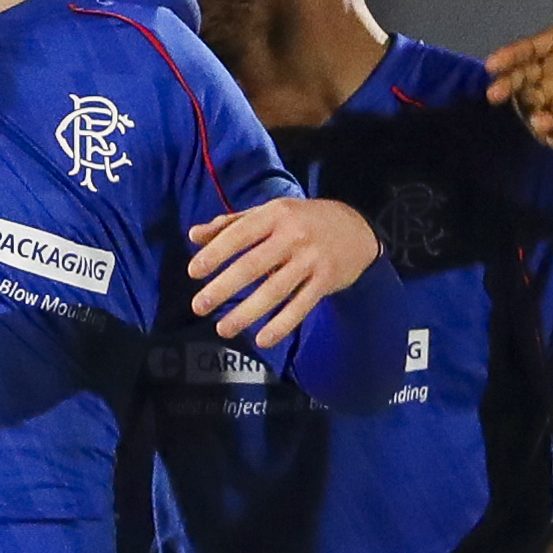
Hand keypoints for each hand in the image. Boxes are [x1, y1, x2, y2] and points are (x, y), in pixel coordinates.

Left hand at [190, 195, 379, 349]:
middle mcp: (293, 236)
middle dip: (223, 288)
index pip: (239, 235)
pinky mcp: (326, 281)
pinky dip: (282, 324)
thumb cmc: (303, 220)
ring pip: (275, 290)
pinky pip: (301, 306)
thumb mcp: (269, 212)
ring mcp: (311, 259)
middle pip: (253, 265)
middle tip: (199, 306)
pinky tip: (262, 339)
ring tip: (223, 329)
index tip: (194, 272)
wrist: (358, 228)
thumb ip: (231, 224)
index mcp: (275, 215)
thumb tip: (194, 235)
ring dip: (247, 313)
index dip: (215, 254)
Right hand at [483, 0, 552, 144]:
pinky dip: (546, 132)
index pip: (527, 49)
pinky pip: (548, 124)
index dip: (509, 56)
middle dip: (506, 86)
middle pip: (520, 77)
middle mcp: (547, 68)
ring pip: (530, 103)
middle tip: (495, 95)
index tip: (492, 64)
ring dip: (528, 113)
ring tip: (539, 123)